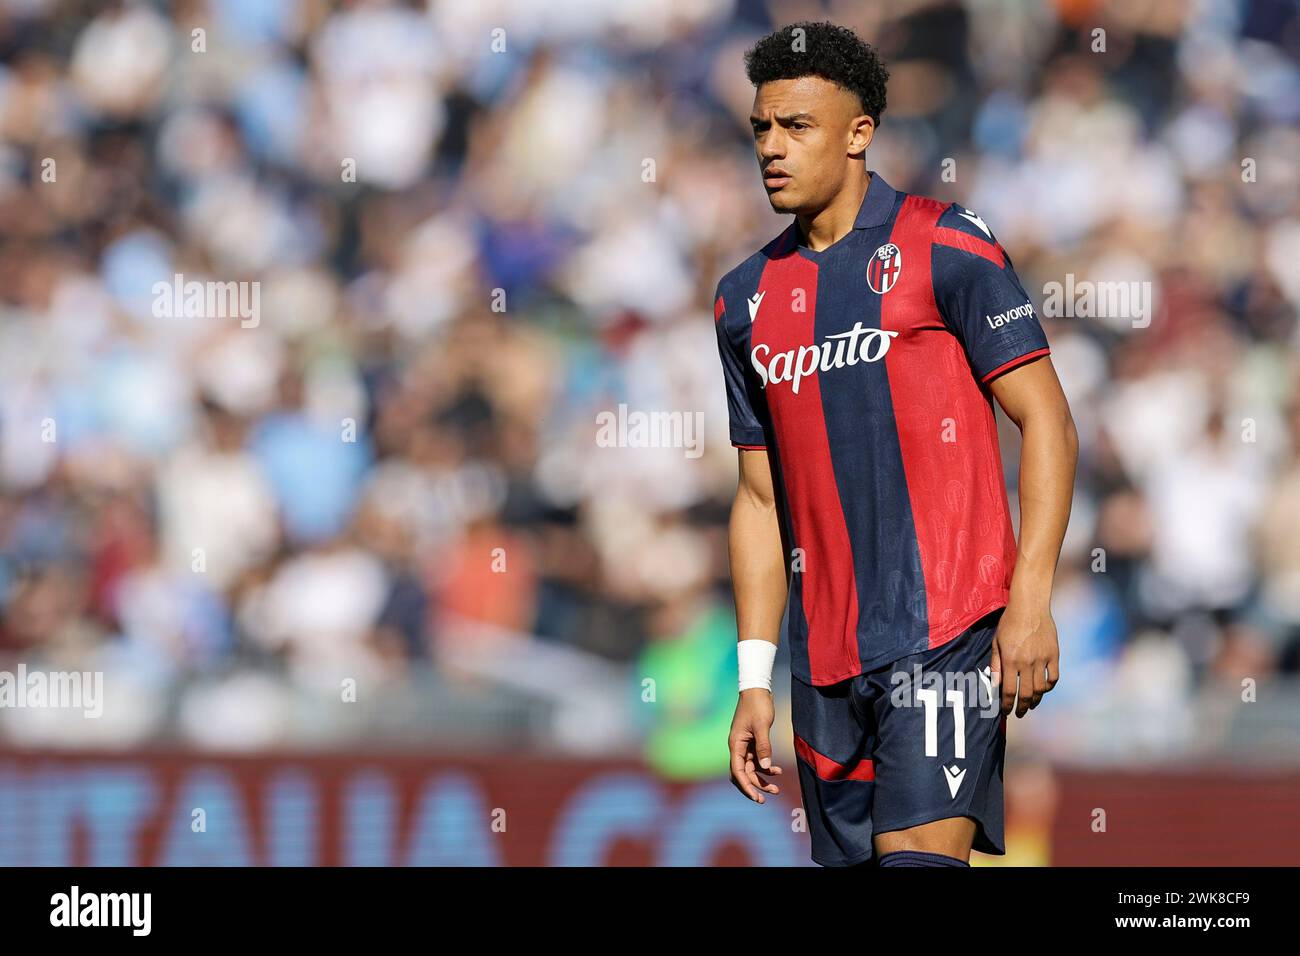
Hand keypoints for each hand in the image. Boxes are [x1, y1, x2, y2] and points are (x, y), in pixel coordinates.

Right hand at [728, 689, 782, 802]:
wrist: (757, 689)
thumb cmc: (758, 705)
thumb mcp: (762, 726)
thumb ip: (764, 747)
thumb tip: (765, 767)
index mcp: (736, 744)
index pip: (738, 771)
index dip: (746, 786)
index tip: (756, 798)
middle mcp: (737, 747)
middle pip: (743, 774)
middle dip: (755, 786)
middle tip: (768, 797)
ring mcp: (744, 746)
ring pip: (751, 769)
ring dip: (762, 780)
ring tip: (776, 789)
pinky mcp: (752, 742)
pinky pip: (757, 761)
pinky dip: (766, 768)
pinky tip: (777, 771)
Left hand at [990, 603, 1059, 717]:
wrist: (1030, 606)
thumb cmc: (1009, 623)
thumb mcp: (996, 642)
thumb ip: (996, 665)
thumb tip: (994, 686)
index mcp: (1010, 660)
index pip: (1008, 691)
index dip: (1007, 705)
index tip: (1005, 712)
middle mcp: (1027, 662)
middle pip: (1026, 694)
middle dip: (1022, 707)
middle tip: (1019, 713)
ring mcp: (1042, 659)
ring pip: (1041, 689)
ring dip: (1036, 700)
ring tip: (1031, 704)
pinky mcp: (1054, 655)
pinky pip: (1054, 678)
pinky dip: (1049, 687)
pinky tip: (1044, 689)